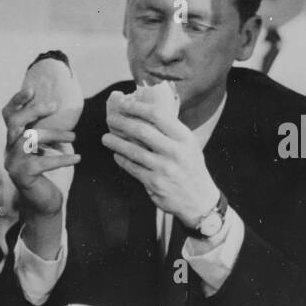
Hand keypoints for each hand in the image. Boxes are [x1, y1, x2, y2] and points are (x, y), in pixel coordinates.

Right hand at [2, 87, 79, 218]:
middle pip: (15, 123)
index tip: (32, 89)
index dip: (17, 101)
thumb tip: (57, 107)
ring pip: (30, 139)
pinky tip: (77, 159)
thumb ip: (45, 131)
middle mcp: (9, 149)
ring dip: (54, 135)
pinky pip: (43, 162)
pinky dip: (62, 159)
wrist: (43, 203)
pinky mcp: (22, 175)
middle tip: (54, 106)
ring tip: (73, 138)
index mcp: (13, 140)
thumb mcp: (45, 148)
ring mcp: (13, 162)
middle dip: (34, 111)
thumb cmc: (46, 173)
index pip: (8, 115)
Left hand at [102, 98, 218, 222]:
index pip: (158, 115)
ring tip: (106, 138)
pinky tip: (117, 154)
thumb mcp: (189, 147)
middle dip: (122, 123)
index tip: (125, 104)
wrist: (199, 201)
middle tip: (111, 119)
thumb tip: (144, 116)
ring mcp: (164, 168)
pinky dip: (122, 160)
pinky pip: (132, 167)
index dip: (138, 107)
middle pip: (142, 130)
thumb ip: (171, 133)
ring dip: (116, 142)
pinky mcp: (154, 183)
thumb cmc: (192, 169)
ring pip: (133, 150)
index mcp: (185, 138)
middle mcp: (176, 151)